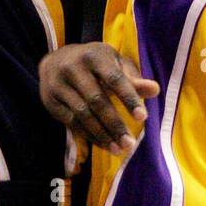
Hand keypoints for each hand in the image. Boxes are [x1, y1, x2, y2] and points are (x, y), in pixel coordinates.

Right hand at [39, 42, 160, 155]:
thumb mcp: (113, 64)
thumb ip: (133, 79)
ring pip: (82, 114)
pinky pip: (71, 122)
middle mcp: (73, 68)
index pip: (114, 79)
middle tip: (130, 144)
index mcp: (94, 55)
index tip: (142, 117)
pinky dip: (88, 135)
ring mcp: (58, 84)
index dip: (128, 98)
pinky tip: (102, 144)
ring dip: (101, 135)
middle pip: (97, 100)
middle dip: (115, 124)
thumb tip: (155, 90)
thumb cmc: (94, 64)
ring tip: (118, 150)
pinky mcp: (50, 99)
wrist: (54, 61)